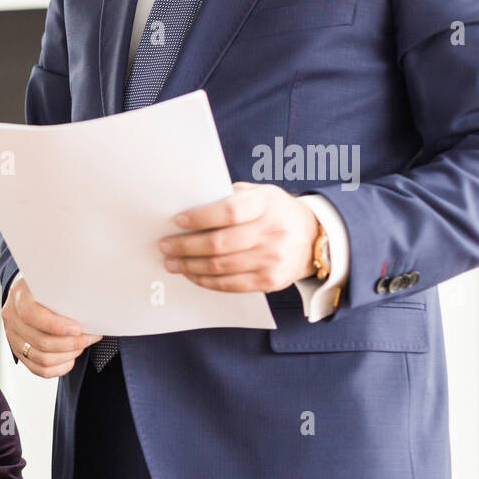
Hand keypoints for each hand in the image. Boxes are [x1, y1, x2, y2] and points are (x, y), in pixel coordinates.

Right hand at [1, 275, 102, 378]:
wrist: (28, 292)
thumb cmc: (45, 285)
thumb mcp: (52, 281)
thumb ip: (64, 290)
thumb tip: (91, 302)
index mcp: (19, 297)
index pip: (31, 315)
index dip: (55, 325)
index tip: (77, 328)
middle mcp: (12, 318)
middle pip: (40, 341)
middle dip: (70, 343)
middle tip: (89, 337)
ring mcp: (13, 337)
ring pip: (42, 358)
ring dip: (67, 355)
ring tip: (82, 346)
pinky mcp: (19, 352)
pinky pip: (40, 369)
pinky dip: (59, 368)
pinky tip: (71, 359)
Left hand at [159, 182, 318, 292]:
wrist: (313, 238)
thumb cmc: (275, 212)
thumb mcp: (259, 194)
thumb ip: (230, 197)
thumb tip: (189, 206)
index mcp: (266, 204)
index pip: (228, 212)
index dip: (200, 217)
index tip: (177, 221)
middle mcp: (272, 232)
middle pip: (218, 243)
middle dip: (185, 246)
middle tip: (164, 246)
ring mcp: (272, 259)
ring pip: (220, 267)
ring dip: (189, 266)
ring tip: (171, 262)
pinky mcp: (269, 281)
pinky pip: (229, 285)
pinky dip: (205, 280)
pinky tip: (191, 274)